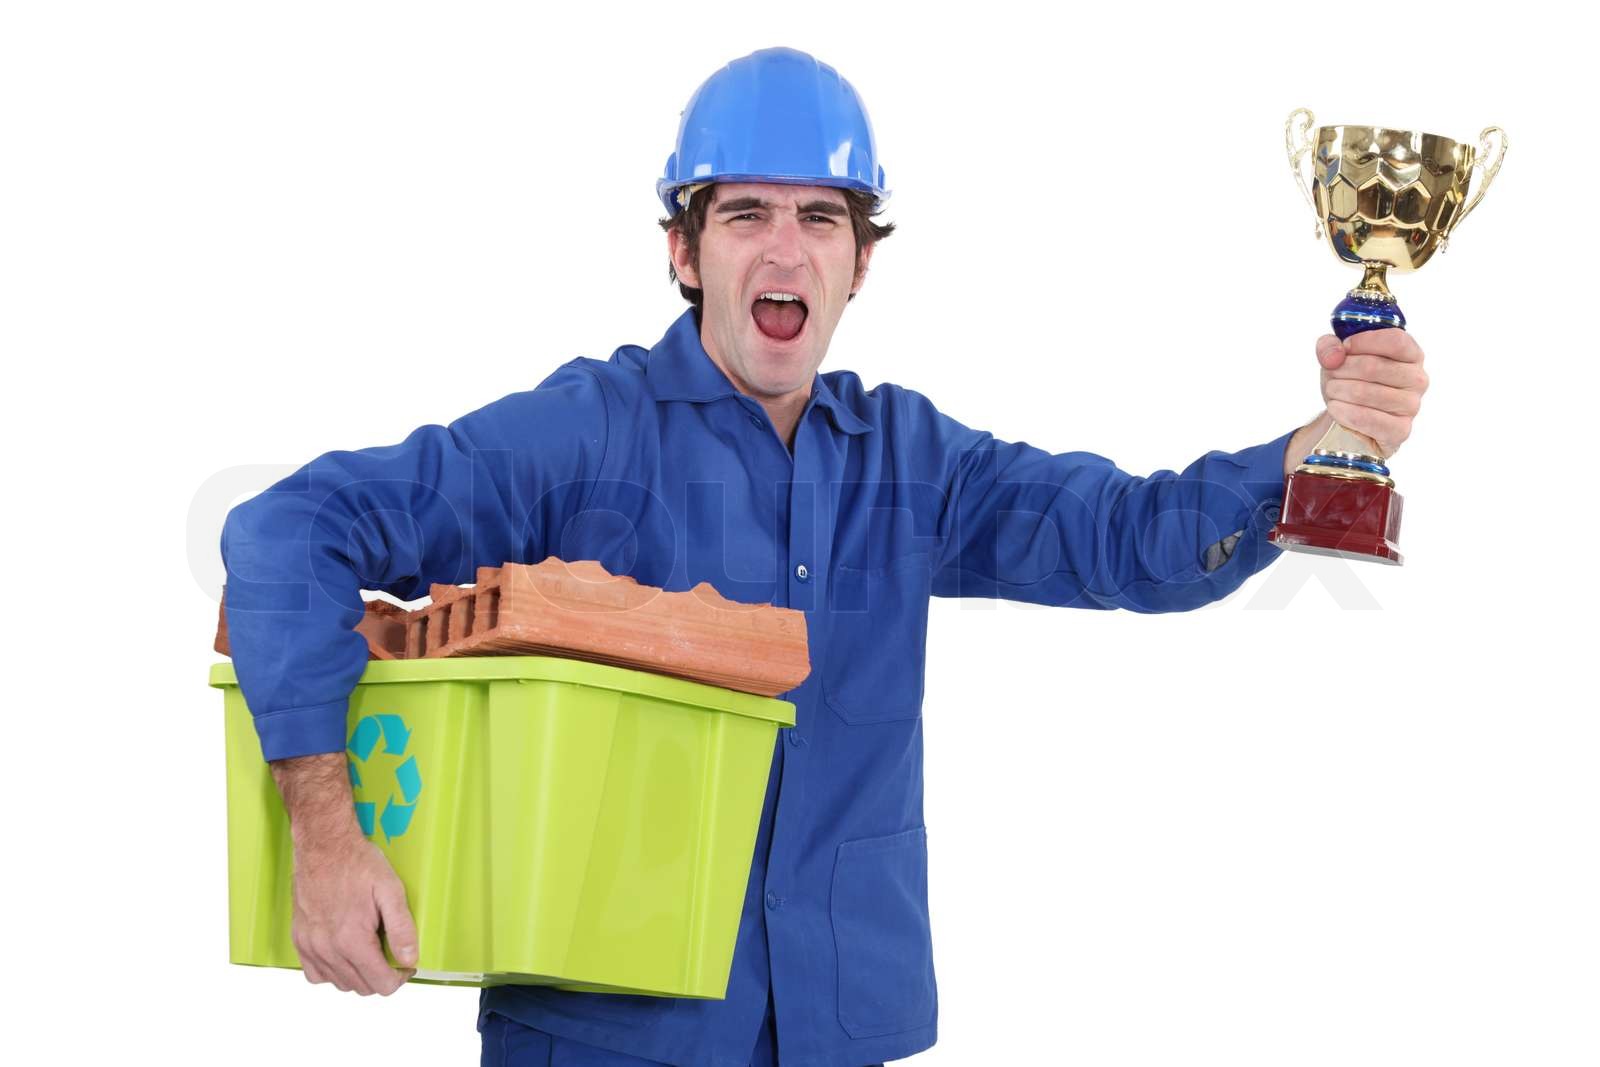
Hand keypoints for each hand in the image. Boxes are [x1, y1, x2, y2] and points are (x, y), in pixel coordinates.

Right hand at [290, 833, 417, 994]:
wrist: (323, 846)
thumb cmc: (357, 863)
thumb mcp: (390, 890)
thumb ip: (402, 928)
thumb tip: (409, 959)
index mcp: (352, 940)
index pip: (381, 984)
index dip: (400, 977)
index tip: (405, 963)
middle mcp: (328, 949)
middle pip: (362, 987)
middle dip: (381, 976)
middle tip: (391, 955)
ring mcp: (310, 946)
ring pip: (339, 984)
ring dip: (359, 975)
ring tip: (370, 951)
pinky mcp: (299, 940)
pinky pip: (315, 974)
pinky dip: (332, 972)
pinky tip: (344, 955)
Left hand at [1316, 329, 1428, 457]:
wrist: (1347, 416)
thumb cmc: (1350, 381)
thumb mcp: (1337, 358)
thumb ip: (1329, 347)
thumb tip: (1333, 356)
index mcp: (1411, 355)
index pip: (1396, 341)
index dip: (1364, 342)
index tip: (1344, 348)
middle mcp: (1417, 379)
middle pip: (1373, 366)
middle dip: (1342, 369)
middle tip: (1331, 375)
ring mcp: (1411, 406)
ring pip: (1365, 392)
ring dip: (1338, 390)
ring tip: (1332, 391)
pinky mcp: (1400, 430)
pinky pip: (1368, 419)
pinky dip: (1344, 412)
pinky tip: (1335, 408)